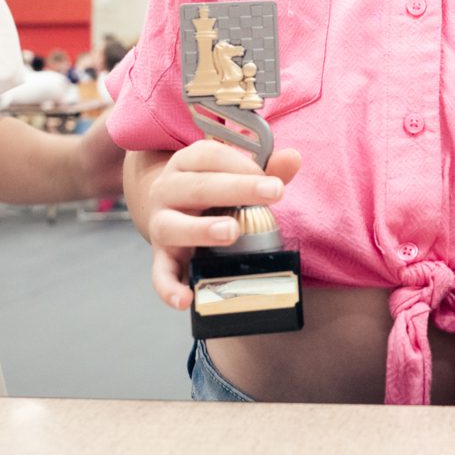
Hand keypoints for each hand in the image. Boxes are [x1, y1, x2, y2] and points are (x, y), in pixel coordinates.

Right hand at [144, 141, 300, 309]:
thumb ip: (265, 169)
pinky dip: (169, 288)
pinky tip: (186, 299)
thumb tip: (294, 158)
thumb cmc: (211, 191)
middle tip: (273, 193)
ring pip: (174, 226)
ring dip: (202, 230)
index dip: (242, 164)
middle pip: (198, 187)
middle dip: (236, 189)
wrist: (169, 210)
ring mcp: (160, 225)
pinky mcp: (161, 257)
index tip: (272, 179)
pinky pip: (160, 274)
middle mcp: (167, 191)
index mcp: (186, 164)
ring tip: (231, 232)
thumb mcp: (232, 175)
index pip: (210, 156)